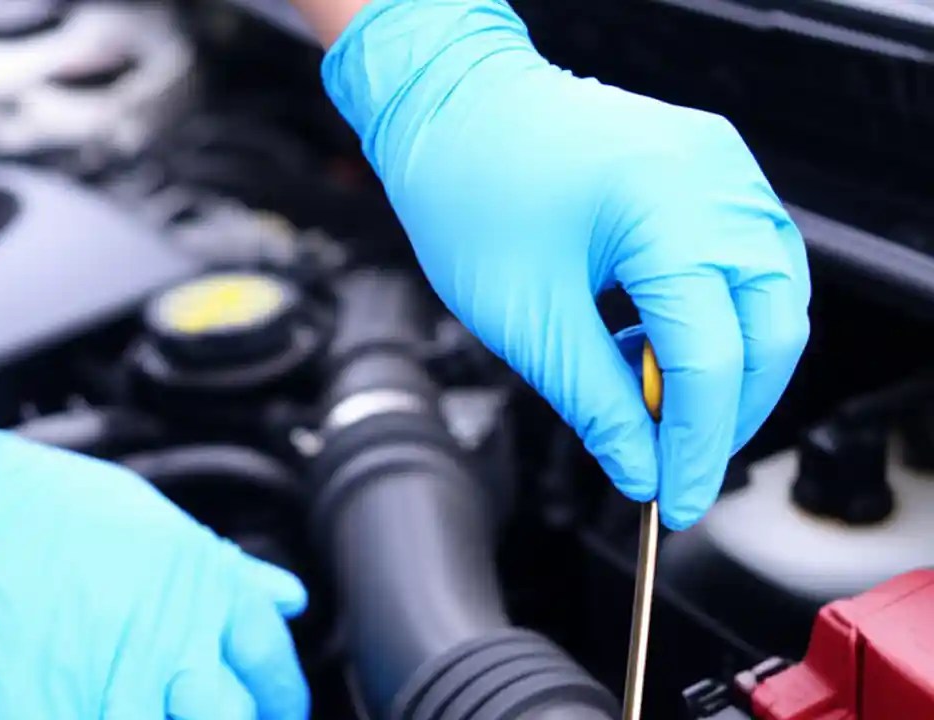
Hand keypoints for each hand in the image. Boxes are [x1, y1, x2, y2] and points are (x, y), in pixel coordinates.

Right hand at [0, 354, 309, 719]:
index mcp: (199, 585)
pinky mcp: (43, 714)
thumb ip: (223, 569)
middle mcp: (168, 638)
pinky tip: (86, 715)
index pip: (271, 661)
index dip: (282, 696)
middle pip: (236, 717)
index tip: (274, 707)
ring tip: (152, 718)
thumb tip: (287, 598)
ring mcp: (107, 684)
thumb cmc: (36, 502)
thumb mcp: (150, 518)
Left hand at [322, 0, 809, 529]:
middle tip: (674, 462)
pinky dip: (713, 318)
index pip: (712, 356)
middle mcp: (716, 179)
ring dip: (726, 367)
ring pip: (770, 299)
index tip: (678, 498)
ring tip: (652, 402)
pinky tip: (651, 347)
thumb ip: (595, 403)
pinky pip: (744, 262)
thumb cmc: (469, 187)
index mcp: (667, 207)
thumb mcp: (526, 319)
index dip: (699, 443)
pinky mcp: (710, 173)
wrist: (451, 110)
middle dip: (728, 411)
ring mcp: (722, 169)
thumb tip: (642, 468)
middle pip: (769, 331)